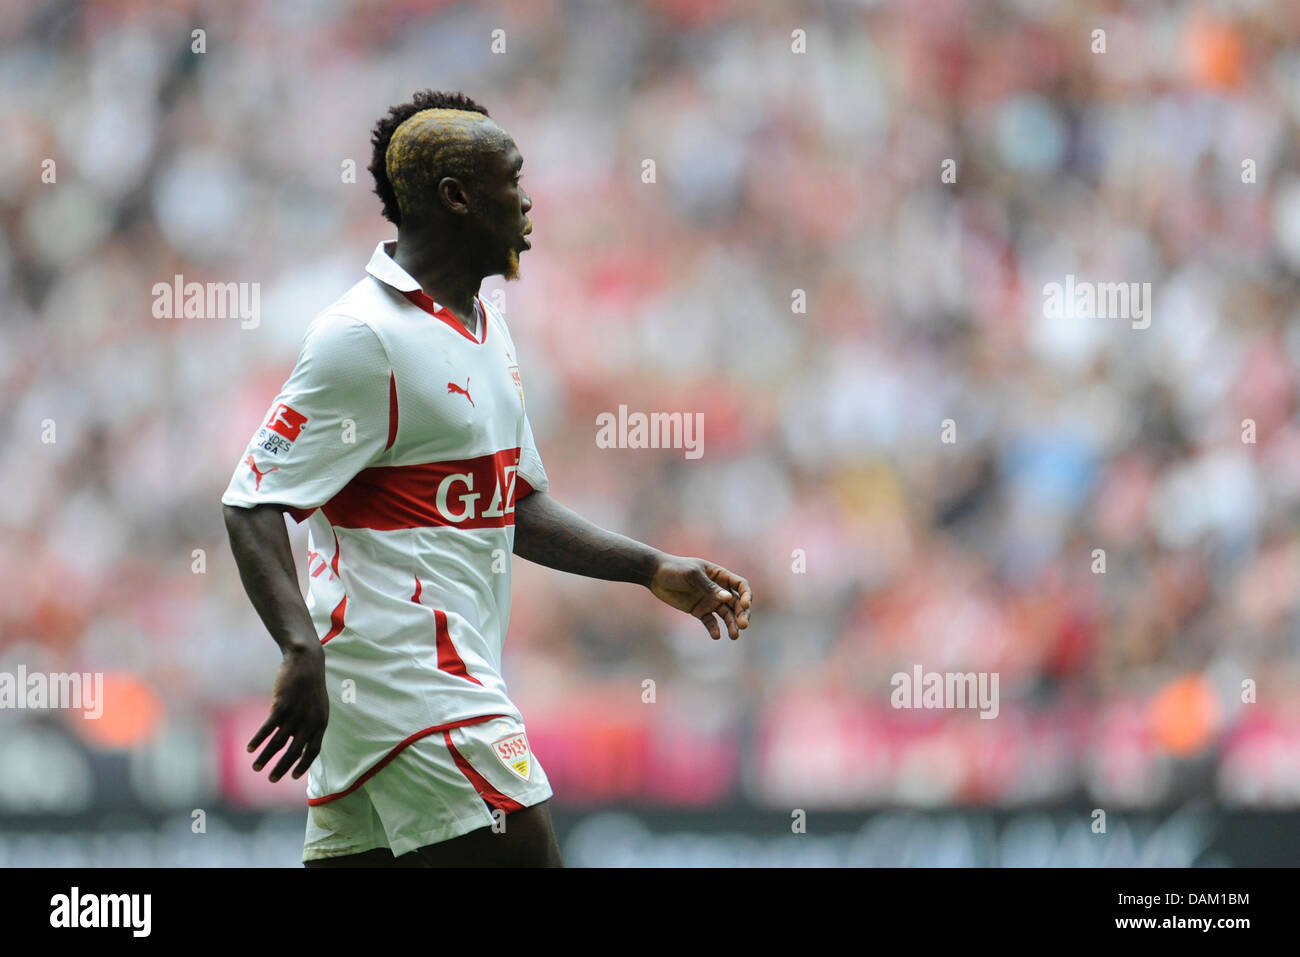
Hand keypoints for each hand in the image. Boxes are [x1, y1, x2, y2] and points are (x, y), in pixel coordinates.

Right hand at [247, 641, 328, 781]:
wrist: (307, 661)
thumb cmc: (310, 685)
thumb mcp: (317, 706)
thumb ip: (310, 724)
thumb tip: (298, 743)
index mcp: (320, 723)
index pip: (313, 751)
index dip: (304, 765)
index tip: (294, 776)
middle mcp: (310, 721)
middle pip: (295, 751)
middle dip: (282, 767)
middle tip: (271, 780)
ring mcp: (296, 714)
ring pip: (278, 742)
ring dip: (266, 757)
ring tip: (256, 768)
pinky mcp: (282, 706)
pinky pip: (268, 728)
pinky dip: (258, 740)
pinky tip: (250, 749)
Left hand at [648, 554, 752, 639]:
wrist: (655, 576)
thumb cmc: (675, 569)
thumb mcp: (692, 575)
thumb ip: (709, 587)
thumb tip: (728, 598)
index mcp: (720, 575)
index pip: (740, 586)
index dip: (746, 595)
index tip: (745, 606)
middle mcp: (718, 589)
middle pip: (737, 603)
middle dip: (742, 614)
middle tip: (743, 625)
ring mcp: (709, 601)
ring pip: (727, 615)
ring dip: (732, 625)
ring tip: (734, 636)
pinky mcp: (700, 611)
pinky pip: (711, 622)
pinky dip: (714, 629)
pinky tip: (716, 636)